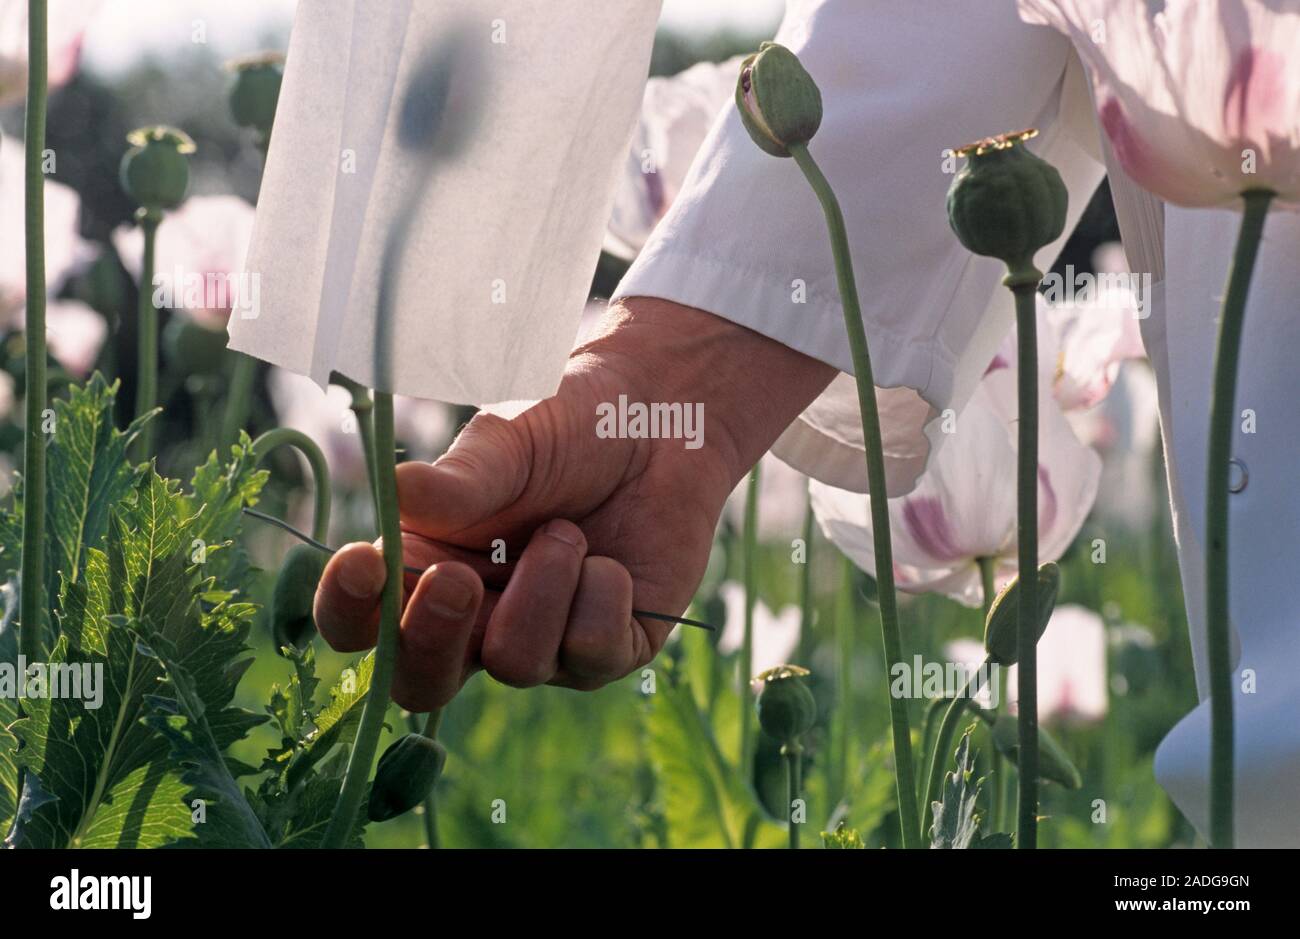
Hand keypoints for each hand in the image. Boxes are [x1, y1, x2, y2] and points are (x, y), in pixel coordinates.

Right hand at [312, 296, 834, 709]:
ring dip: (541, 591)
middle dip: (433, 638)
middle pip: (423, 682)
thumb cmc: (565, 426)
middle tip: (458, 578)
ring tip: (567, 530)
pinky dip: (600, 599)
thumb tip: (395, 491)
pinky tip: (611, 561)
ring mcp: (543, 641)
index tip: (362, 564)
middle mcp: (476, 619)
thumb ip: (457, 481)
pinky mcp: (610, 646)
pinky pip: (591, 654)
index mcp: (425, 569)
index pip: (361, 623)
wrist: (658, 420)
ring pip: (516, 663)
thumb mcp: (505, 445)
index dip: (348, 611)